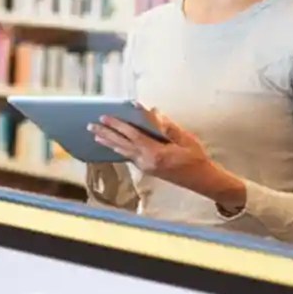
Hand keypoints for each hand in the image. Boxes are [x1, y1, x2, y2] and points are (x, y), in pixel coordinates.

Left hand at [90, 106, 246, 212]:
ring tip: (96, 135)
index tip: (106, 117)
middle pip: (122, 145)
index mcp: (156, 154)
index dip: (118, 125)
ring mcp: (145, 167)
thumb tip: (153, 113)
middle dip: (106, 134)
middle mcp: (146, 162)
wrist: (201, 180)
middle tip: (91, 125)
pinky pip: (128, 157)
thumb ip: (168, 126)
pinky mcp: (146, 169)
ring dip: (109, 142)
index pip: (133, 136)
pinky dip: (118, 149)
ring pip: (123, 152)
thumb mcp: (185, 139)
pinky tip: (112, 145)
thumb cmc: (196, 158)